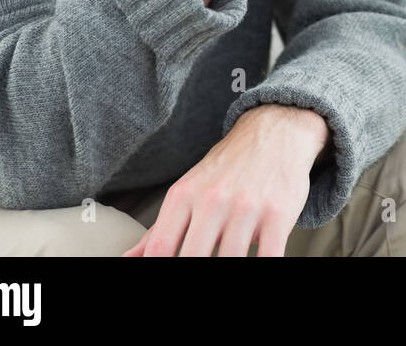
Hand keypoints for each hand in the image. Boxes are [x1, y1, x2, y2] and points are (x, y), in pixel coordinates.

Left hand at [121, 104, 326, 256]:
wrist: (275, 131)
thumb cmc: (229, 166)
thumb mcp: (187, 189)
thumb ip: (158, 230)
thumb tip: (127, 259)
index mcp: (184, 196)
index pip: (160, 249)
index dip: (159, 268)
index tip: (169, 274)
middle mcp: (213, 200)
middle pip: (193, 257)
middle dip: (195, 267)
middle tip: (203, 260)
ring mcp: (247, 208)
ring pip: (230, 260)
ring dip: (229, 264)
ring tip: (228, 256)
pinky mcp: (279, 214)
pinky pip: (269, 257)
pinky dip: (263, 263)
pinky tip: (258, 259)